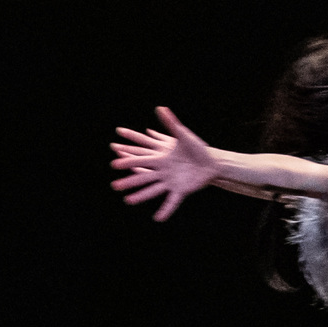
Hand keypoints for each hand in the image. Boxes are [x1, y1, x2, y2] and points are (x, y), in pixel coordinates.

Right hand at [110, 107, 222, 222]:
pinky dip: (166, 210)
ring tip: (128, 201)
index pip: (141, 159)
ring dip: (141, 196)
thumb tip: (160, 107)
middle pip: (143, 176)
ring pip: (153, 190)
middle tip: (115, 186)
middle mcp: (163, 172)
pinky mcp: (181, 190)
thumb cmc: (197, 148)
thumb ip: (171, 123)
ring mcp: (171, 182)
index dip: (128, 161)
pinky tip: (158, 219)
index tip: (115, 164)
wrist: (212, 162)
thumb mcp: (183, 135)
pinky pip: (172, 202)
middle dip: (129, 181)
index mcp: (161, 158)